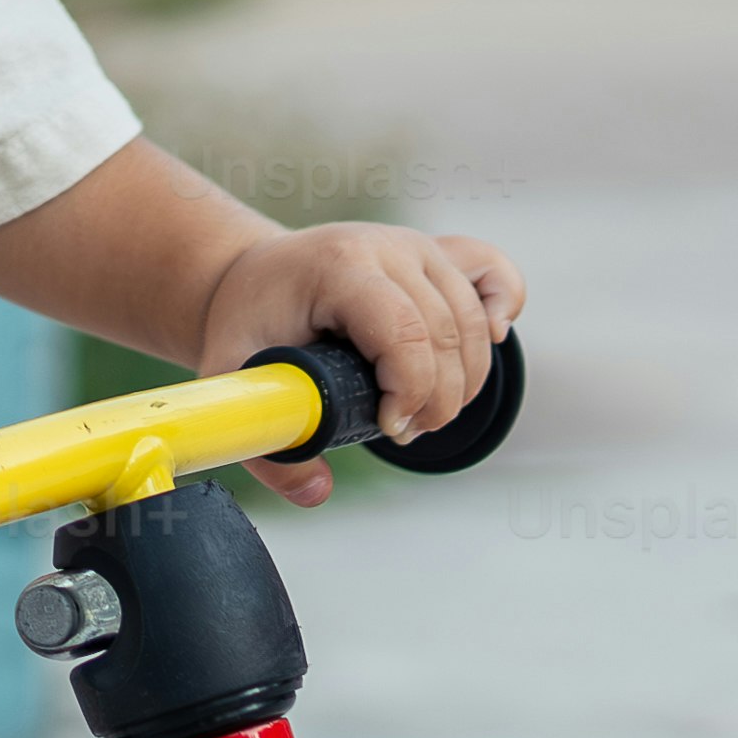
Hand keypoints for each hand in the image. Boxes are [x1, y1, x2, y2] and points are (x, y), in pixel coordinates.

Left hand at [194, 224, 525, 504]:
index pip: (403, 330)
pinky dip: (505, 304)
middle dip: (437, 401)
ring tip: (420, 411)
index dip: (411, 390)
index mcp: (338, 267)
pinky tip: (494, 338)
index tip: (390, 428)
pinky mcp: (436, 253)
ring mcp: (416, 246)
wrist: (252, 276)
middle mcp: (386, 247)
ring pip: (473, 321)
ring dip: (464, 380)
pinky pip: (493, 271)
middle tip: (401, 432)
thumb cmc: (246, 322)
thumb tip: (316, 491)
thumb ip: (266, 439)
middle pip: (446, 333)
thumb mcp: (232, 376)